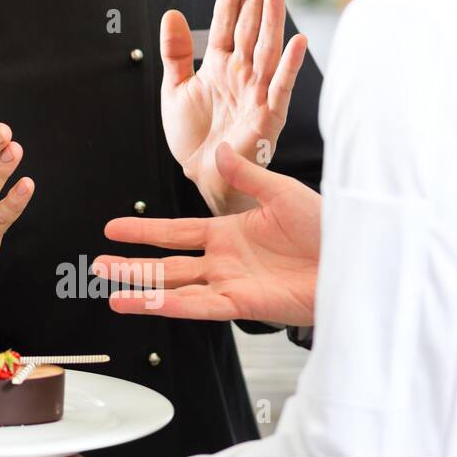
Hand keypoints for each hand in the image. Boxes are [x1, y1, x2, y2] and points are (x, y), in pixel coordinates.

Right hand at [93, 142, 319, 326]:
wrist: (358, 260)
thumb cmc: (330, 228)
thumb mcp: (283, 191)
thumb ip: (246, 175)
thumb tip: (219, 150)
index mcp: (228, 232)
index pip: (175, 231)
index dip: (143, 231)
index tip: (113, 228)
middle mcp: (224, 260)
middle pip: (166, 264)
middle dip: (130, 265)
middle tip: (98, 264)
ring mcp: (231, 283)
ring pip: (175, 287)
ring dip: (140, 289)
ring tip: (109, 290)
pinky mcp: (244, 304)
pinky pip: (198, 305)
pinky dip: (169, 305)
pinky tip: (143, 305)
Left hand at [161, 0, 307, 214]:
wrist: (202, 174)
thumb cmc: (193, 135)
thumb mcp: (175, 89)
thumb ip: (175, 53)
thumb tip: (171, 14)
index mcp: (219, 66)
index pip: (226, 25)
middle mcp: (241, 74)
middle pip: (250, 30)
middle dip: (256, 0)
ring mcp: (256, 92)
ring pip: (265, 50)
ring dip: (272, 22)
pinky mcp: (267, 115)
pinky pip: (279, 87)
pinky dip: (288, 65)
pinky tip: (297, 42)